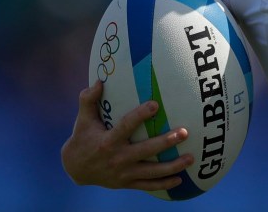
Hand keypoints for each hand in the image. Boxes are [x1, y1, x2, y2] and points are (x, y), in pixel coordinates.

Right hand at [61, 80, 193, 190]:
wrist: (76, 169)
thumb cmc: (83, 138)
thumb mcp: (83, 120)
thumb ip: (88, 99)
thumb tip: (99, 81)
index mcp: (108, 141)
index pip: (126, 126)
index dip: (140, 115)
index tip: (155, 105)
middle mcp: (117, 159)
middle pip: (146, 151)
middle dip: (166, 142)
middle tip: (184, 132)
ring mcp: (124, 174)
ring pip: (152, 171)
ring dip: (173, 166)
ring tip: (191, 157)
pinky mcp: (127, 183)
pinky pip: (148, 186)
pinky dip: (164, 184)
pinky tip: (180, 178)